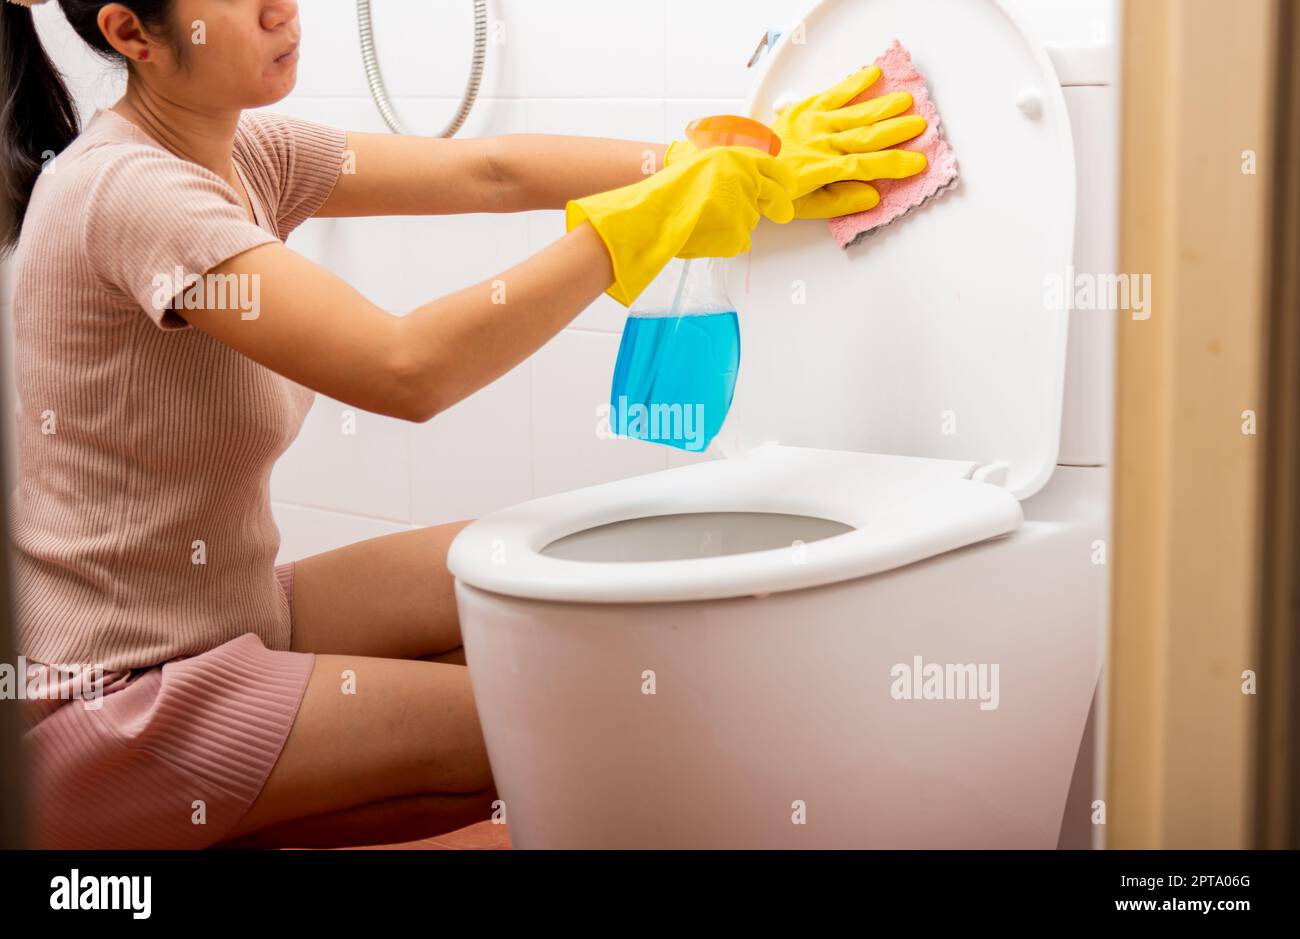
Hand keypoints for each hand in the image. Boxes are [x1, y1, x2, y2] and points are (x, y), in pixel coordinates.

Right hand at [566, 145, 794, 305]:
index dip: (785, 180)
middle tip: (783, 215)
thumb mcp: (705, 164)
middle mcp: (746, 179)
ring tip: (707, 220)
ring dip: (736, 223)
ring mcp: (744, 208)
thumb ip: (731, 170)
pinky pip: (739, 241)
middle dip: (780, 207)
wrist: (654, 211)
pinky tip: (705, 233)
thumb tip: (752, 185)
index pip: (775, 168)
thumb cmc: (671, 188)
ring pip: (751, 221)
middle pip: (775, 197)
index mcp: (738, 158)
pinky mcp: (738, 233)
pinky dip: (726, 241)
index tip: (790, 188)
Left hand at [666, 65, 929, 218]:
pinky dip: (852, 83)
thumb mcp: (805, 208)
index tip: (918, 163)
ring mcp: (813, 122)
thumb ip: (840, 202)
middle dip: (896, 130)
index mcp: (823, 168)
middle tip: (921, 125)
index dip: (894, 164)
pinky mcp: (804, 108)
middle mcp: (821, 142)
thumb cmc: (773, 189)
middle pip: (866, 135)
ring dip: (882, 105)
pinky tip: (871, 75)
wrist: (740, 165)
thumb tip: (872, 197)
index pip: (866, 166)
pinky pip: (832, 93)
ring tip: (906, 99)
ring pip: (854, 112)